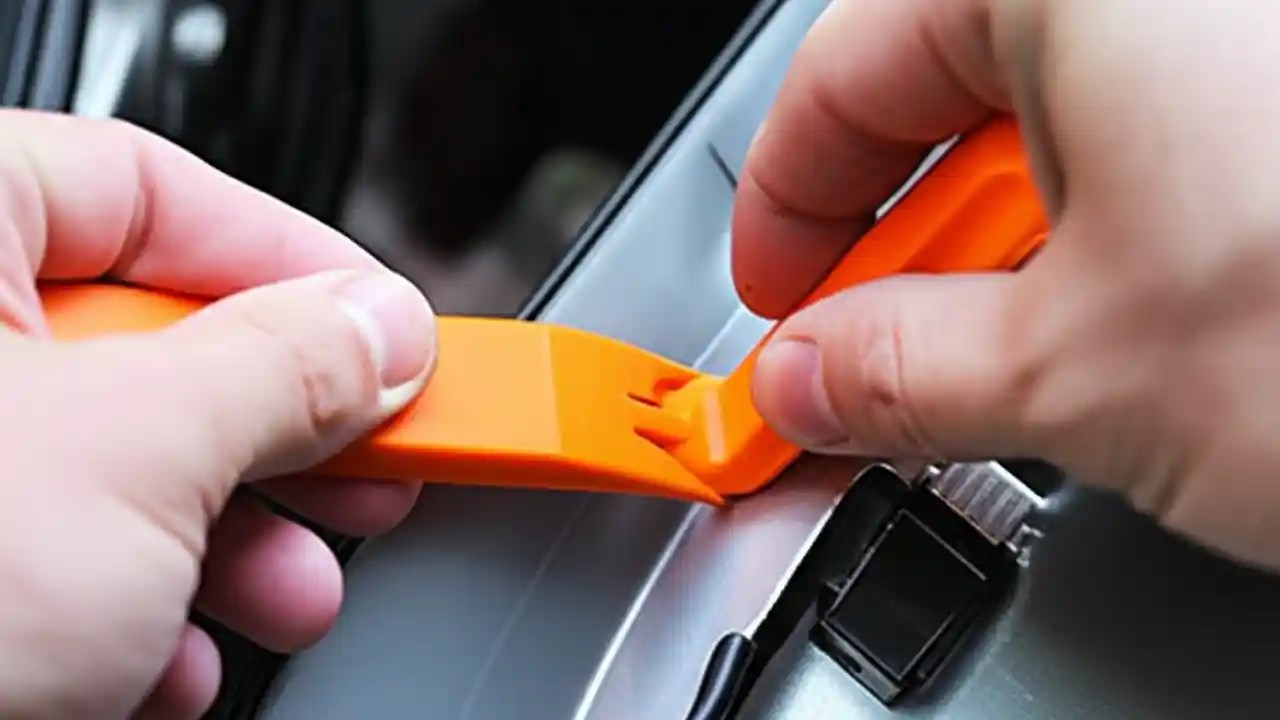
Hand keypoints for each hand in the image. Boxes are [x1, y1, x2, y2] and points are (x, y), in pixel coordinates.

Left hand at [0, 110, 435, 717]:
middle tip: (371, 467)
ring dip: (231, 543)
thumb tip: (375, 330)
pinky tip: (169, 664)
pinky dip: (138, 614)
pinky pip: (59, 558)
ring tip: (291, 593)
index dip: (295, 261)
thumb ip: (282, 368)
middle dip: (282, 431)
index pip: (149, 189)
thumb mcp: (133, 454)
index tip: (387, 333)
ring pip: (114, 467)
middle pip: (149, 342)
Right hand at [737, 1, 1279, 569]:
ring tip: (1059, 359)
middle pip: (953, 97)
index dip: (782, 212)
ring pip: (1073, 117)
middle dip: (914, 251)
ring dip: (1036, 251)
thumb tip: (809, 376)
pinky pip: (1175, 125)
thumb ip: (901, 369)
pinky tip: (1170, 310)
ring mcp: (1242, 25)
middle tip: (898, 362)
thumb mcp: (1082, 368)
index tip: (777, 307)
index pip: (838, 75)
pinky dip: (1138, 220)